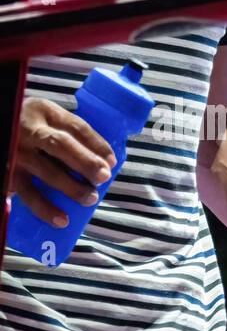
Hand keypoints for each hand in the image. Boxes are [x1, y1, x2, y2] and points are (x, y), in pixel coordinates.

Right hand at [12, 98, 114, 225]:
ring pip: (47, 170)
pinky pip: (28, 193)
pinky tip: (62, 219)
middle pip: (61, 145)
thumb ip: (69, 134)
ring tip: (91, 198)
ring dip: (72, 187)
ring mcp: (17, 151)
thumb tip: (105, 163)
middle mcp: (28, 129)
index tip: (112, 162)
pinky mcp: (9, 173)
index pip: (76, 127)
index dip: (97, 145)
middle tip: (103, 177)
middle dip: (86, 162)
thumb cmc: (32, 129)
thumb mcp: (47, 120)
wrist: (0, 129)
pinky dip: (46, 208)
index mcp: (44, 111)